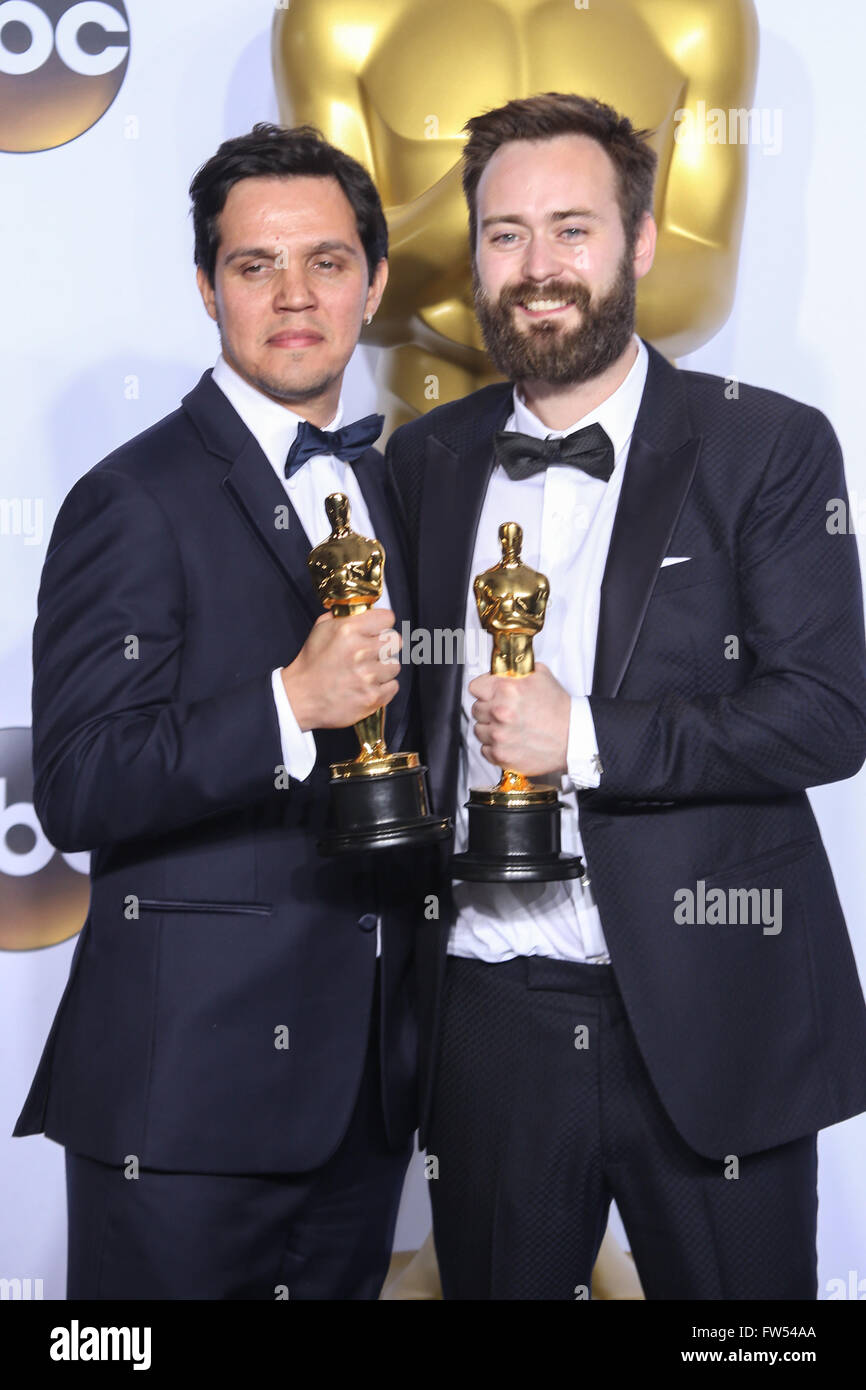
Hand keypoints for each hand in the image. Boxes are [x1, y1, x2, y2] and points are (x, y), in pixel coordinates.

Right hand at [281, 609, 400, 730]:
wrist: (300, 698)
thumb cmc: (311, 664)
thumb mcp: (321, 629)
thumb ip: (344, 617)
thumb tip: (365, 610)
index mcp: (348, 631)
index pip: (387, 618)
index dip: (382, 624)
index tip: (377, 630)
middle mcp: (360, 652)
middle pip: (396, 641)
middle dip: (385, 646)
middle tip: (372, 653)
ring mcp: (368, 676)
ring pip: (395, 665)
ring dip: (383, 669)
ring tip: (365, 672)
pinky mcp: (372, 697)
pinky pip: (393, 686)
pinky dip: (383, 687)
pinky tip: (367, 686)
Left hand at [469, 663, 569, 775]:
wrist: (573, 738)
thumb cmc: (560, 709)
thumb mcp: (541, 676)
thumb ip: (516, 671)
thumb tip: (502, 670)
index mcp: (507, 689)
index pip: (475, 687)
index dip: (484, 689)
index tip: (489, 693)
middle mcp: (499, 712)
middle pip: (476, 708)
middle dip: (488, 708)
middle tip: (505, 711)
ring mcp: (498, 735)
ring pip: (479, 729)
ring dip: (490, 728)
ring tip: (508, 728)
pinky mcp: (500, 754)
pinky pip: (484, 749)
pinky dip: (494, 746)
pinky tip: (510, 741)